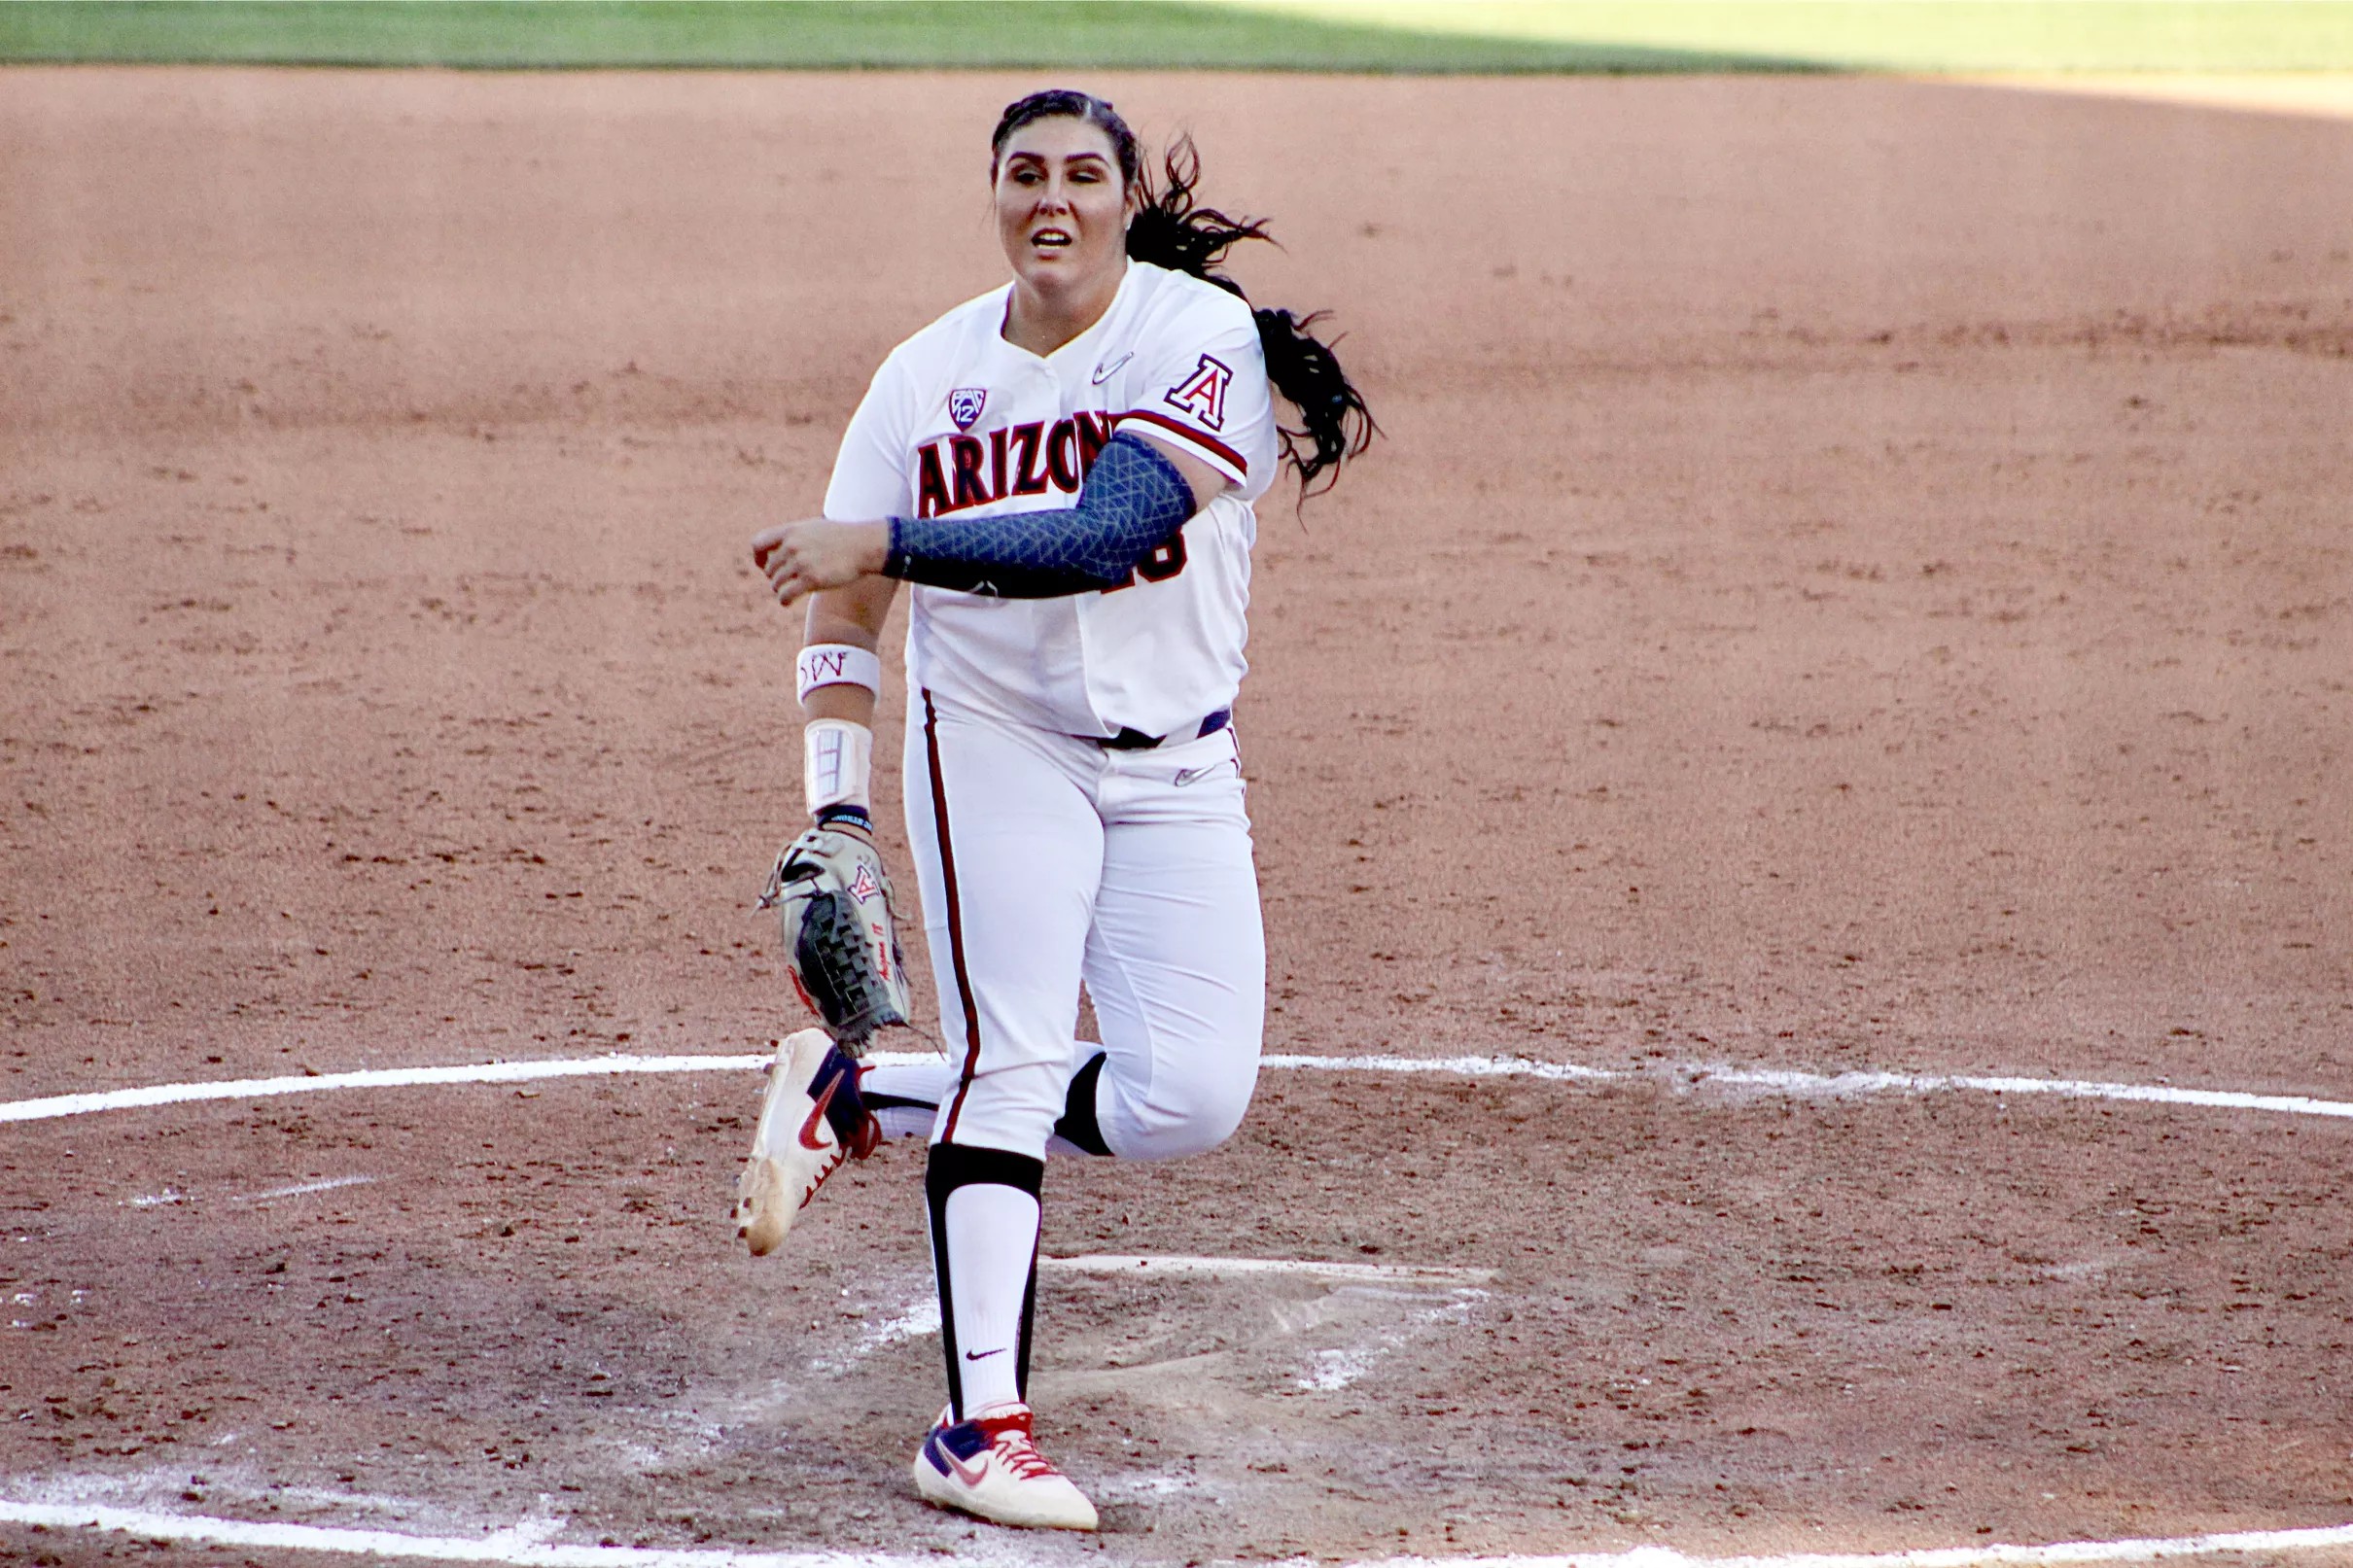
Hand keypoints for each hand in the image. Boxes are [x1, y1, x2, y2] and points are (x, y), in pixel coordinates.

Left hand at [751, 518, 890, 607]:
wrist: (863, 545)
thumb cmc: (841, 538)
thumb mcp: (813, 528)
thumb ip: (794, 536)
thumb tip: (779, 548)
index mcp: (791, 531)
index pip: (758, 544)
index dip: (758, 557)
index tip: (763, 565)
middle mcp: (793, 546)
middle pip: (768, 568)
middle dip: (774, 577)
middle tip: (784, 582)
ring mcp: (801, 563)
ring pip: (775, 583)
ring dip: (779, 590)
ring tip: (787, 592)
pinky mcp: (811, 580)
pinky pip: (786, 594)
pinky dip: (784, 600)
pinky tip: (787, 603)